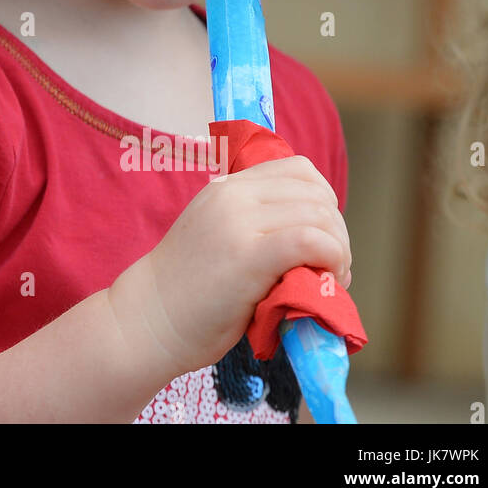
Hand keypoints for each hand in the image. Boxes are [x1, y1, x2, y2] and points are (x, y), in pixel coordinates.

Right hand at [115, 156, 350, 376]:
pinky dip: (332, 259)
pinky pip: (311, 241)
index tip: (321, 239)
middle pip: (316, 193)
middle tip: (330, 269)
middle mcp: (233, 195)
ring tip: (327, 280)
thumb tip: (314, 228)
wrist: (149, 317)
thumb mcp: (217, 233)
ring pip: (320, 216)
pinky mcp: (247, 257)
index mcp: (227, 187)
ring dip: (339, 250)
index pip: (299, 170)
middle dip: (337, 232)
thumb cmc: (188, 288)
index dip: (324, 203)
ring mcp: (238, 222)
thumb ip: (254, 221)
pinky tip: (324, 283)